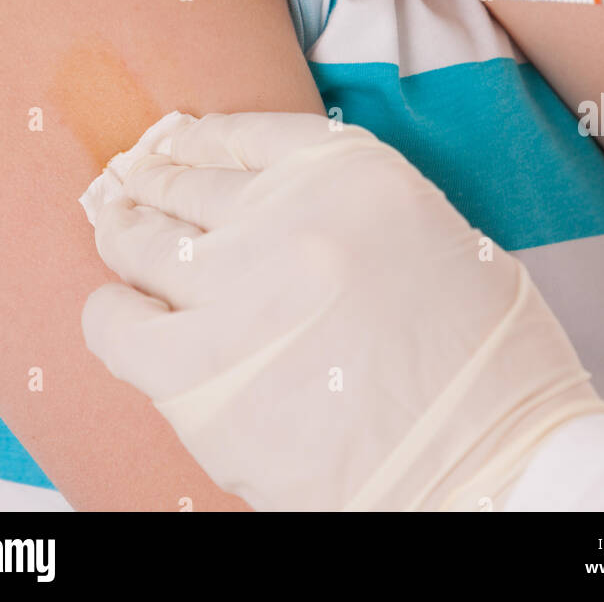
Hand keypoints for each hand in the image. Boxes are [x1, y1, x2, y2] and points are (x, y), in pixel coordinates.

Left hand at [82, 110, 603, 512]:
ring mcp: (239, 289)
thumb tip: (269, 211)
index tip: (177, 143)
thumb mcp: (434, 236)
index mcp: (355, 174)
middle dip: (154, 186)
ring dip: (124, 236)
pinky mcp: (200, 373)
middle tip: (131, 188)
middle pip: (188, 185)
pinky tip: (115, 313)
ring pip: (145, 244)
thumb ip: (351, 208)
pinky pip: (118, 326)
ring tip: (115, 232)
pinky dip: (110, 314)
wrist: (494, 468)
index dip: (201, 141)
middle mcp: (289, 216)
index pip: (247, 136)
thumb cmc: (486, 366)